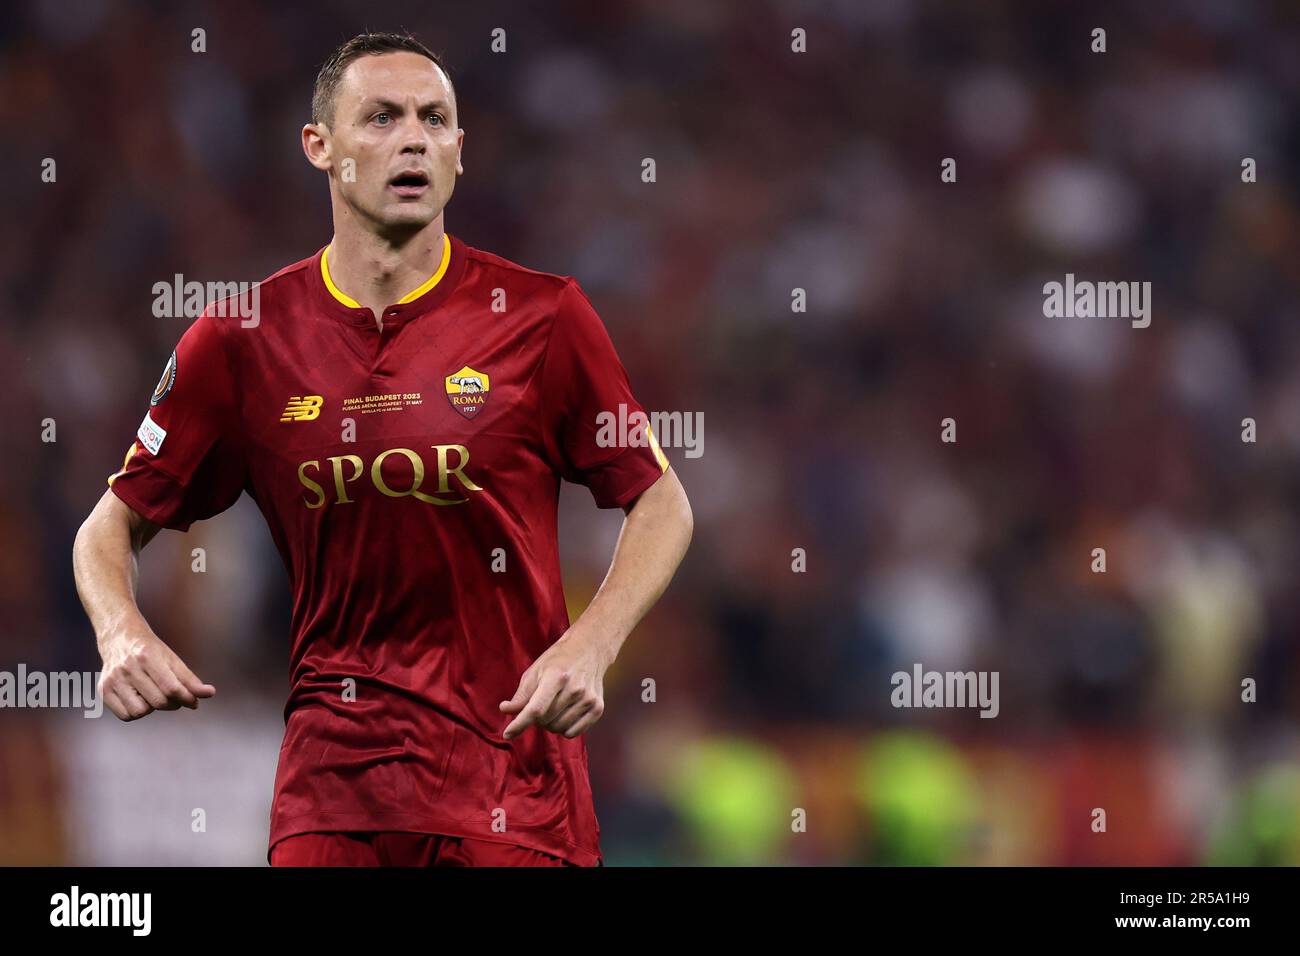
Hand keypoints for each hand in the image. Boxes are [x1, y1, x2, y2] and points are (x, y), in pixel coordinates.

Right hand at [97, 618, 215, 720]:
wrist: (119, 637)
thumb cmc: (150, 649)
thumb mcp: (172, 658)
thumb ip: (190, 679)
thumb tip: (209, 694)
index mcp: (147, 656)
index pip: (170, 687)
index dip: (186, 698)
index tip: (194, 702)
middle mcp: (128, 668)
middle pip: (158, 701)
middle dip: (172, 703)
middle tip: (175, 697)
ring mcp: (113, 679)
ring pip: (140, 712)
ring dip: (152, 708)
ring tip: (154, 695)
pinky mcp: (103, 690)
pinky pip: (126, 716)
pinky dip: (137, 712)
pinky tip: (140, 699)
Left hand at [499, 631, 611, 739]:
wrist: (589, 649)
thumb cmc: (558, 660)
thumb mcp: (535, 670)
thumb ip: (521, 694)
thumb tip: (505, 710)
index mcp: (556, 676)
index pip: (536, 709)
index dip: (520, 724)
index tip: (508, 734)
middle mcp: (575, 689)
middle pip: (545, 720)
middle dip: (535, 719)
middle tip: (538, 705)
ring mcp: (588, 699)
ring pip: (558, 729)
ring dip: (549, 724)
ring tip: (552, 708)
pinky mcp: (598, 708)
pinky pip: (573, 733)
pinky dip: (564, 729)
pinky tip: (564, 714)